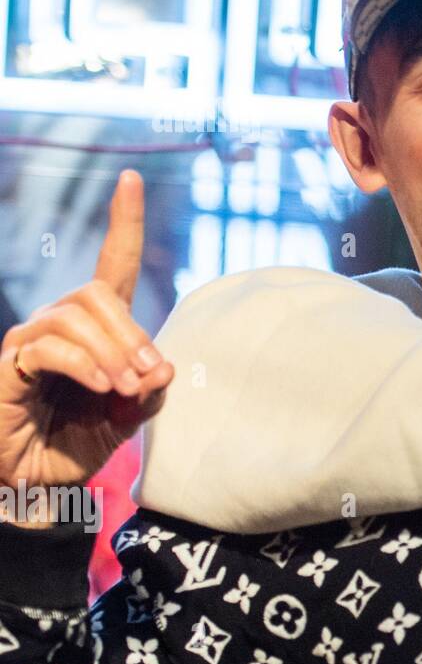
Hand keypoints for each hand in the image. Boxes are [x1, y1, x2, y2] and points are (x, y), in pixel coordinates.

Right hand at [0, 170, 173, 524]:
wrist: (37, 484)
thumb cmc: (79, 444)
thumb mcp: (131, 419)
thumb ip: (152, 392)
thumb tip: (164, 368)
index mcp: (98, 328)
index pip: (112, 264)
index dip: (122, 222)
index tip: (129, 178)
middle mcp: (61, 323)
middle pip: (100, 293)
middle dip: (133, 333)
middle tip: (147, 379)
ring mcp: (31, 340)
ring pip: (77, 315)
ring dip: (113, 352)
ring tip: (123, 391)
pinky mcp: (9, 364)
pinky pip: (51, 346)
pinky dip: (85, 364)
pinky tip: (102, 388)